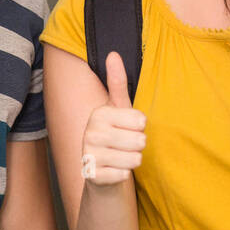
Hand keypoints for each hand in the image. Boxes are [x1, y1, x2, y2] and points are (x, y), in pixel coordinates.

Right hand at [81, 51, 146, 186]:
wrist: (100, 171)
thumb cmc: (114, 135)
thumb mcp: (118, 108)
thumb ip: (117, 82)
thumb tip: (113, 53)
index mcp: (99, 114)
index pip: (141, 121)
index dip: (139, 127)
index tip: (126, 129)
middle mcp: (90, 133)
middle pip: (139, 141)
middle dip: (137, 145)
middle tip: (124, 145)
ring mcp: (89, 155)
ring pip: (134, 159)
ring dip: (132, 160)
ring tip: (120, 157)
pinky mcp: (92, 176)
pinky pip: (124, 175)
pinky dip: (123, 174)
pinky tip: (113, 171)